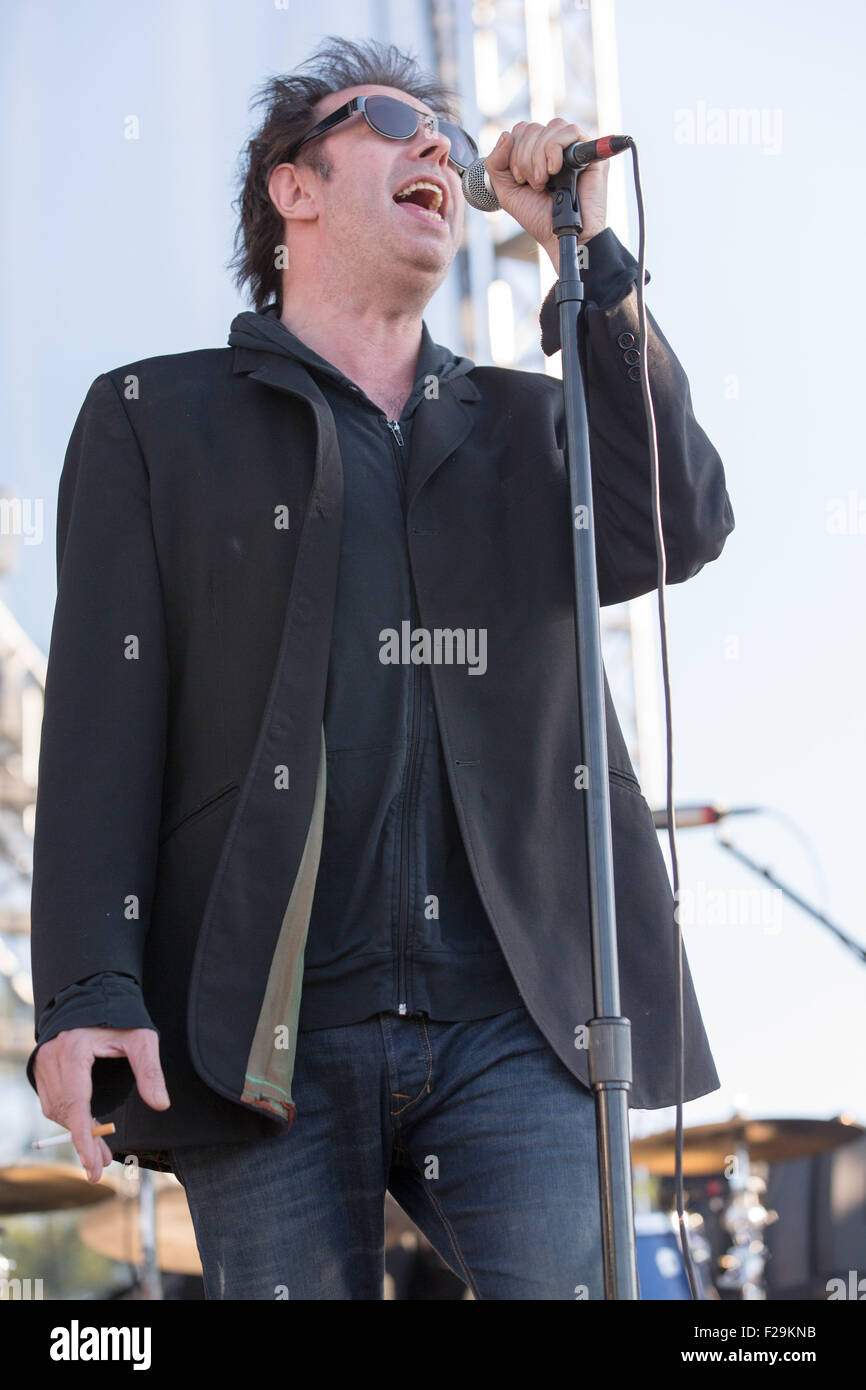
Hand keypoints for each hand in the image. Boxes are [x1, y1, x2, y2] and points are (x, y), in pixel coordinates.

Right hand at [33, 1027, 169, 1182]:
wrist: (94, 994)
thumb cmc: (120, 1015)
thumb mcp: (142, 1038)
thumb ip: (150, 1071)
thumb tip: (161, 1104)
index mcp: (74, 1050)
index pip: (76, 1103)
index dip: (84, 1138)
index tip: (93, 1164)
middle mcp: (53, 1058)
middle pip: (65, 1113)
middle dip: (83, 1142)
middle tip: (100, 1168)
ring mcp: (44, 1063)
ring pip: (56, 1111)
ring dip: (76, 1133)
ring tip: (98, 1152)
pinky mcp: (42, 1068)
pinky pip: (52, 1102)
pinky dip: (69, 1118)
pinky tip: (86, 1128)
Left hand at [482, 118, 608, 270]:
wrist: (560, 235)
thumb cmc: (538, 217)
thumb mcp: (507, 191)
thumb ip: (496, 163)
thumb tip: (506, 135)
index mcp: (536, 153)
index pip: (520, 131)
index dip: (513, 152)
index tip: (520, 180)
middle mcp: (555, 147)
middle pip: (532, 128)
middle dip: (525, 158)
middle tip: (534, 183)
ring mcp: (573, 148)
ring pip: (550, 127)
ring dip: (539, 156)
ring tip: (544, 181)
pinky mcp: (589, 152)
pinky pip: (568, 132)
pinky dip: (554, 150)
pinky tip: (554, 171)